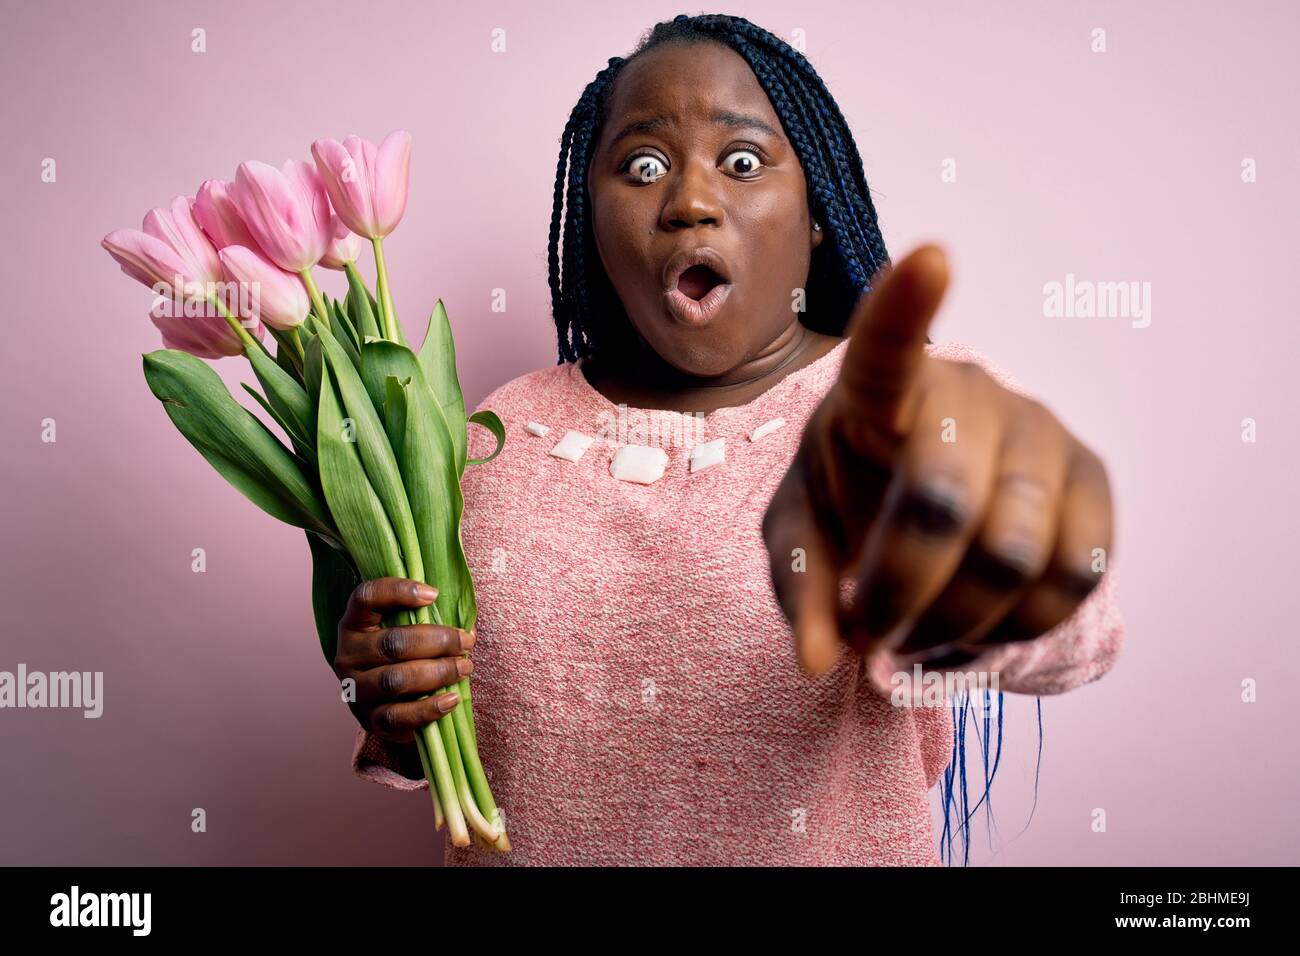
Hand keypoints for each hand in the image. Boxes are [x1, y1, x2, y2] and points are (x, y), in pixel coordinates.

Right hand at [333, 577, 475, 741]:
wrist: (393, 704)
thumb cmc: (407, 656)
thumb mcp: (408, 630)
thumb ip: (426, 619)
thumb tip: (465, 626)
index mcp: (354, 624)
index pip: (366, 597)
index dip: (398, 591)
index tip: (434, 594)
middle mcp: (347, 655)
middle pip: (392, 643)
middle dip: (438, 641)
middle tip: (466, 642)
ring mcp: (355, 689)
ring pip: (395, 680)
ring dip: (437, 672)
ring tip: (464, 667)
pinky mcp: (368, 720)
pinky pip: (397, 716)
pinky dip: (428, 709)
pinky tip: (452, 699)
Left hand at [762, 245, 1113, 676]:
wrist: (936, 504)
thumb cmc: (855, 499)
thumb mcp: (805, 537)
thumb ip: (799, 587)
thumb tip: (817, 663)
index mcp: (880, 390)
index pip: (889, 343)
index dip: (908, 305)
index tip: (931, 257)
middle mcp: (970, 394)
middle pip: (943, 502)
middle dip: (900, 593)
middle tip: (873, 633)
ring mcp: (1042, 431)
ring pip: (1013, 556)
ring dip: (956, 624)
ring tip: (919, 637)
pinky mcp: (1095, 481)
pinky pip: (1074, 576)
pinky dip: (1019, 629)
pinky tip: (979, 627)